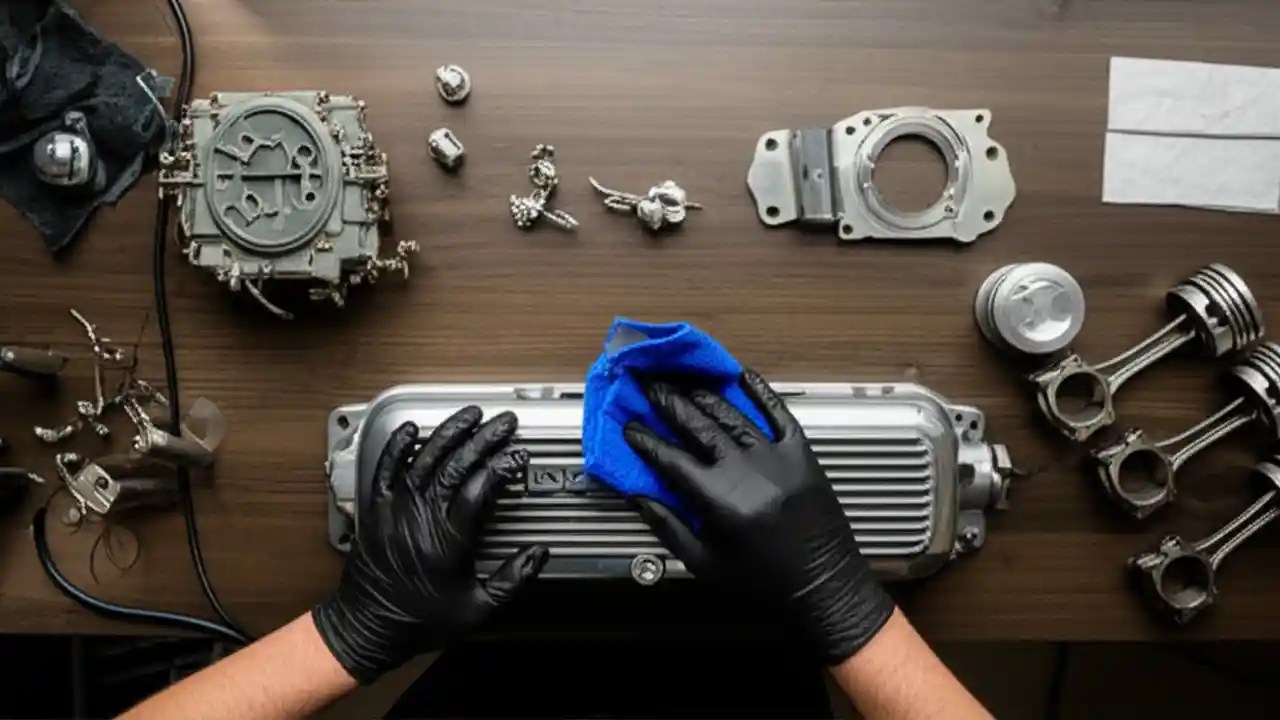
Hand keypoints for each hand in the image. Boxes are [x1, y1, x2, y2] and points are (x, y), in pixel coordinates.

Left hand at [313, 408, 548, 683]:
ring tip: (470, 415)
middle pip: (456, 465)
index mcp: (448, 541)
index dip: (501, 468)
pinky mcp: (377, 508)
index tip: (517, 457)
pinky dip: (398, 445)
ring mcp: (396, 509)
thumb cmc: (418, 621)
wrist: (367, 628)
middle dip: (483, 439)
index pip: (479, 490)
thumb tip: (538, 555)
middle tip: (503, 424)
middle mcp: (421, 518)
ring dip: (449, 432)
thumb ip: (511, 580)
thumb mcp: (476, 609)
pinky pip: (386, 468)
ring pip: (424, 458)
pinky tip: (411, 429)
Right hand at [624, 369, 893, 663]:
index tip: (629, 428)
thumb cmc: (763, 583)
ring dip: (705, 395)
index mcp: (720, 502)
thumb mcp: (706, 564)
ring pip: (733, 415)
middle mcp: (747, 472)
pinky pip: (779, 414)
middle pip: (699, 426)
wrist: (824, 587)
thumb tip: (638, 496)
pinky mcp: (802, 455)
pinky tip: (744, 375)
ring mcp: (777, 458)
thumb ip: (669, 527)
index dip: (646, 441)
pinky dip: (761, 392)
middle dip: (670, 403)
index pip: (672, 460)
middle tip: (650, 386)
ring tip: (684, 382)